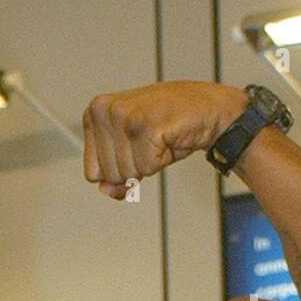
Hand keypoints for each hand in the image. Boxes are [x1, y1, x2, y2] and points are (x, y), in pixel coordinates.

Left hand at [82, 81, 246, 199]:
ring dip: (149, 163)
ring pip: (127, 173)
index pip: (92, 173)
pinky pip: (147, 168)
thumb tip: (105, 190)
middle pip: (110, 175)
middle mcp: (104, 110)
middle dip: (135, 167)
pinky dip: (162, 160)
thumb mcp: (132, 151)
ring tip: (161, 138)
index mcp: (94, 112)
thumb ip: (112, 174)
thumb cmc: (167, 128)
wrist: (208, 109)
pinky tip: (170, 138)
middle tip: (152, 141)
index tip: (136, 147)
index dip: (119, 170)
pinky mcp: (146, 126)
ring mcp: (124, 116)